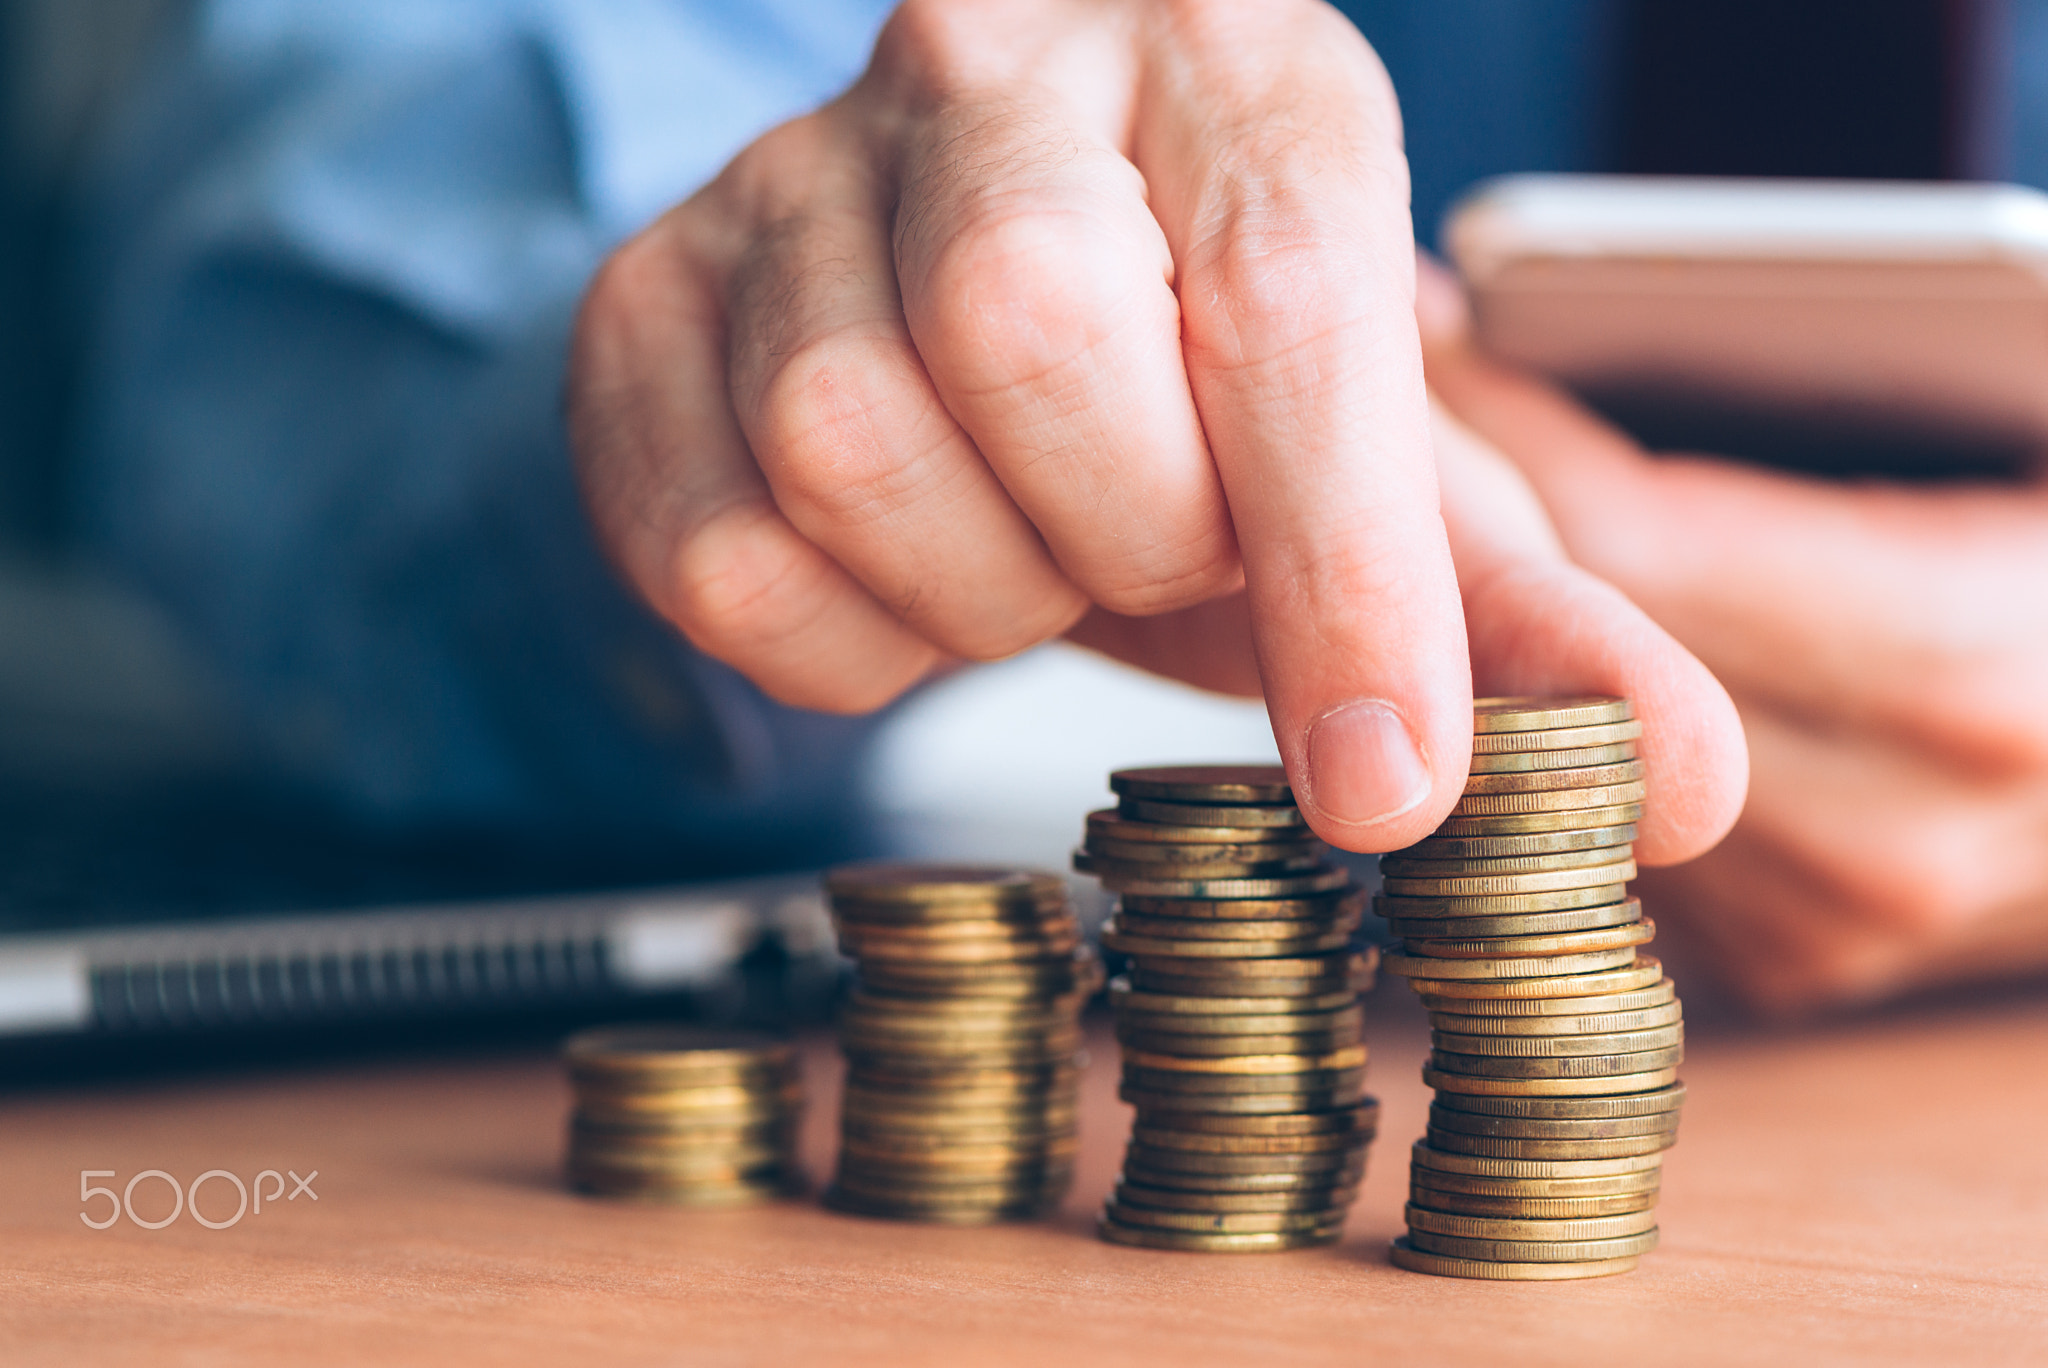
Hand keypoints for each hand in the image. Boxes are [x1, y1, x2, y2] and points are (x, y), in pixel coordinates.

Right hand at [568, 0, 1743, 858]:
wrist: (989, 295)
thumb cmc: (1207, 385)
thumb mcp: (1387, 471)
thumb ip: (1524, 613)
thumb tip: (1672, 784)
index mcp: (1220, 56)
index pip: (1282, 292)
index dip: (1344, 563)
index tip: (1389, 780)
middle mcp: (982, 61)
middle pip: (1026, 331)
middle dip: (1127, 531)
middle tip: (1159, 545)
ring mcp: (779, 175)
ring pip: (850, 445)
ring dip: (982, 590)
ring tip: (1036, 547)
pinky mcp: (641, 303)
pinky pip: (719, 554)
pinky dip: (846, 644)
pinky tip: (916, 577)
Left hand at [1420, 264, 2047, 1010]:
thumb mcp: (2023, 418)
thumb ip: (1839, 382)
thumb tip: (1569, 308)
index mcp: (1960, 661)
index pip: (1627, 548)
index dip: (1497, 442)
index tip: (1414, 352)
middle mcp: (1887, 827)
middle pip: (1559, 673)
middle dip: (1451, 550)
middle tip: (1368, 446)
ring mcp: (1829, 925)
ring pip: (1552, 772)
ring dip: (1476, 653)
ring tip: (1420, 536)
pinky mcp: (1791, 970)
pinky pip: (1601, 844)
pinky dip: (1539, 742)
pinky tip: (1503, 659)